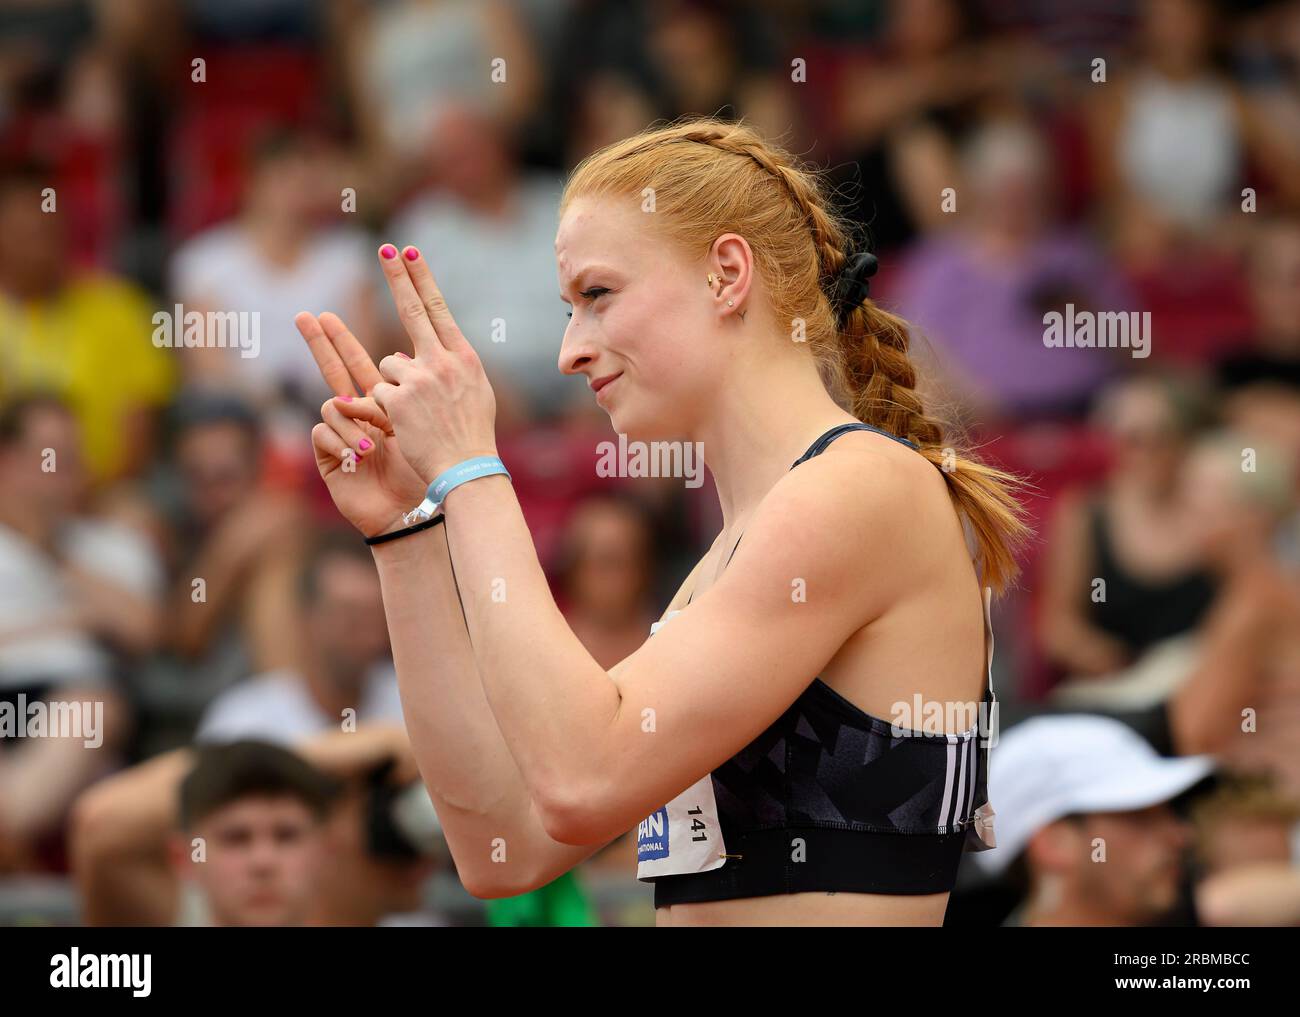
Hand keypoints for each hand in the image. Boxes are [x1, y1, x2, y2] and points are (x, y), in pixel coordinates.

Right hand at [294, 310, 427, 537]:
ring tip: (370, 445)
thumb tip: (399, 356)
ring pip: (331, 403)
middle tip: (305, 316)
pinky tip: (358, 458)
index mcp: (385, 405)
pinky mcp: (327, 457)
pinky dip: (340, 442)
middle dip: (321, 344)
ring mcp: (341, 435)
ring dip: (350, 421)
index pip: (362, 365)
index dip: (346, 340)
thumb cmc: (425, 472)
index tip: (331, 314)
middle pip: (336, 370)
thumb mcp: (421, 425)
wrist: (414, 513)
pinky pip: (322, 432)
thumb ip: (411, 394)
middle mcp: (359, 416)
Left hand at [370, 244, 498, 484]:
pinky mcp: (397, 400)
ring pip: (389, 365)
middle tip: (384, 249)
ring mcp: (419, 380)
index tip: (408, 252)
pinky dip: (385, 407)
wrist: (466, 469)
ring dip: (395, 385)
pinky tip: (406, 424)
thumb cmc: (472, 435)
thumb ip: (449, 367)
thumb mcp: (474, 392)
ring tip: (416, 413)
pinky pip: (378, 392)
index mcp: (464, 358)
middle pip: (412, 311)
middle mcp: (443, 362)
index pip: (438, 308)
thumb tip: (415, 351)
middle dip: (397, 277)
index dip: (420, 278)